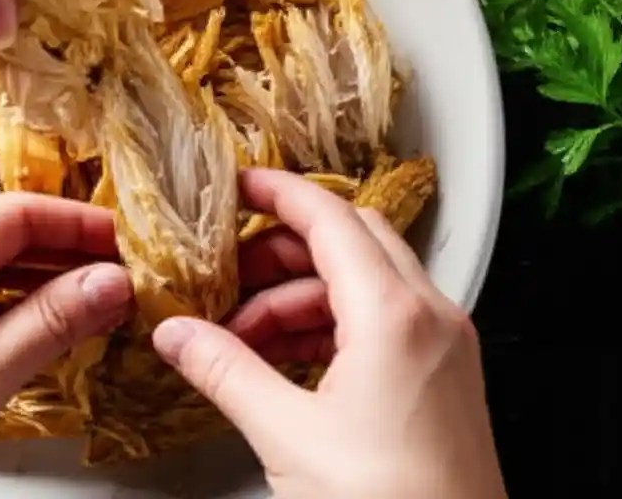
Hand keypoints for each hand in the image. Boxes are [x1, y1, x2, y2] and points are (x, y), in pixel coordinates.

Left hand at [0, 194, 132, 498]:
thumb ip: (49, 323)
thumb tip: (111, 280)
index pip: (12, 214)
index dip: (75, 221)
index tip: (127, 240)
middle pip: (2, 240)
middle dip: (67, 253)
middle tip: (126, 277)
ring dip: (46, 286)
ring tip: (103, 307)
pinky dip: (18, 315)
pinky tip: (54, 333)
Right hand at [154, 169, 507, 498]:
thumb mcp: (286, 435)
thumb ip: (224, 372)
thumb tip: (177, 334)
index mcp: (394, 315)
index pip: (329, 218)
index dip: (278, 193)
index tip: (238, 186)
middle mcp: (430, 317)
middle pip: (352, 240)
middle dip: (284, 246)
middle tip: (230, 266)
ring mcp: (444, 347)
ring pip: (366, 283)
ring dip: (302, 294)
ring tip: (243, 334)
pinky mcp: (443, 379)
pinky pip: (383, 323)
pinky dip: (330, 326)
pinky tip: (284, 360)